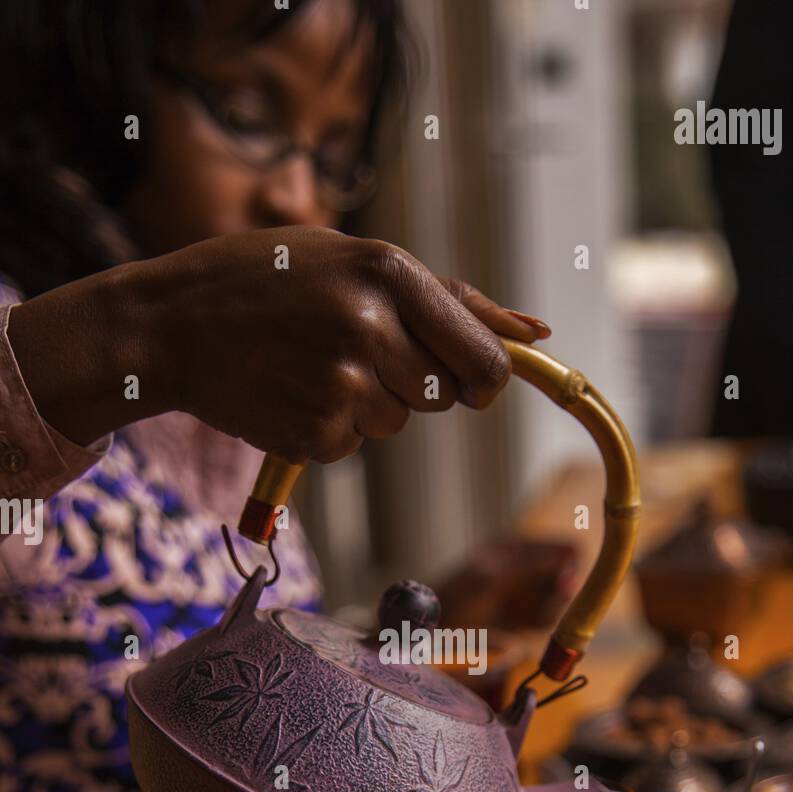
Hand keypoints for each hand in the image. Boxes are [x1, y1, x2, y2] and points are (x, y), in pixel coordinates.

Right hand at [147, 226, 549, 458]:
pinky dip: (328, 427)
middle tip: (353, 349)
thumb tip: (533, 332)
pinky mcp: (315, 432)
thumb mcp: (352, 260)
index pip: (483, 359)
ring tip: (309, 363)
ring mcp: (342, 384)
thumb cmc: (266, 281)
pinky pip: (352, 444)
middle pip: (441, 394)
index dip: (484, 378)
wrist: (170, 326)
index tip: (468, 380)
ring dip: (367, 403)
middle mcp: (371, 327)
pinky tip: (288, 390)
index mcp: (389, 273)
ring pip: (397, 421)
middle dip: (412, 380)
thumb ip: (449, 298)